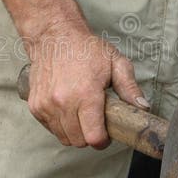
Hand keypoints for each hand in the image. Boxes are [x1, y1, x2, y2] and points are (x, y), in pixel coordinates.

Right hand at [25, 23, 146, 148]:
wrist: (54, 36)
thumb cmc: (84, 49)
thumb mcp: (115, 62)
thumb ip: (129, 88)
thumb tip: (142, 107)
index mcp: (85, 94)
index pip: (94, 138)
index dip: (103, 140)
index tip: (106, 133)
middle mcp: (63, 102)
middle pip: (78, 141)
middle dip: (89, 135)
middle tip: (94, 120)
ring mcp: (46, 105)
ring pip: (63, 137)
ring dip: (74, 131)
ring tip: (80, 113)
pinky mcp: (35, 106)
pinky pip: (50, 128)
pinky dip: (59, 124)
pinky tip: (67, 109)